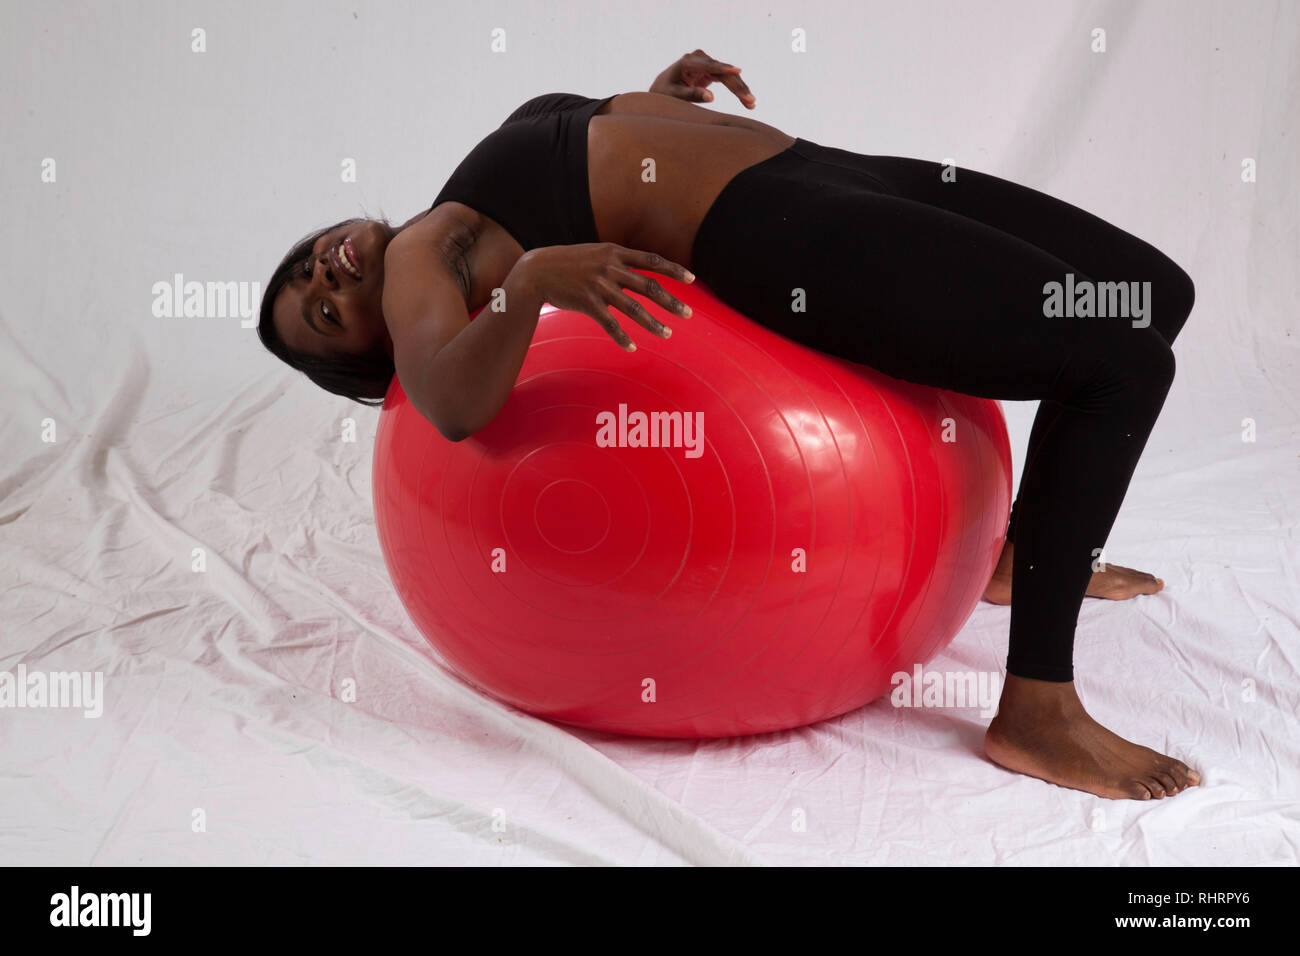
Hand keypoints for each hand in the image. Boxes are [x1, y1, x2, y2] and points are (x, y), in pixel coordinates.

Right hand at [513, 244, 694, 351]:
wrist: (537, 271)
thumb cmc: (570, 263)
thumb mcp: (596, 253)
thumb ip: (619, 260)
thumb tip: (642, 269)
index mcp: (615, 253)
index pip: (652, 260)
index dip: (673, 270)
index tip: (692, 280)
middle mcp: (610, 268)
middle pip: (649, 286)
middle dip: (671, 301)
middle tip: (688, 314)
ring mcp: (598, 285)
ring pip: (633, 308)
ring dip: (652, 323)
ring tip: (668, 334)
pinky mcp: (586, 303)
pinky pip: (609, 323)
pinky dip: (621, 337)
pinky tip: (632, 348)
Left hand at [650, 49, 755, 108]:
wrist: (663, 87)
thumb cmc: (666, 93)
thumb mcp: (675, 96)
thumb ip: (691, 95)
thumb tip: (711, 97)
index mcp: (687, 62)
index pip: (709, 65)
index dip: (724, 69)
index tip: (738, 70)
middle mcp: (699, 58)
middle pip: (723, 71)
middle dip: (737, 87)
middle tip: (750, 100)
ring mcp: (707, 62)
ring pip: (729, 75)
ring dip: (740, 89)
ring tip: (751, 103)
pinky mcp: (712, 69)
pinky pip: (727, 78)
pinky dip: (737, 89)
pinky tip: (747, 100)